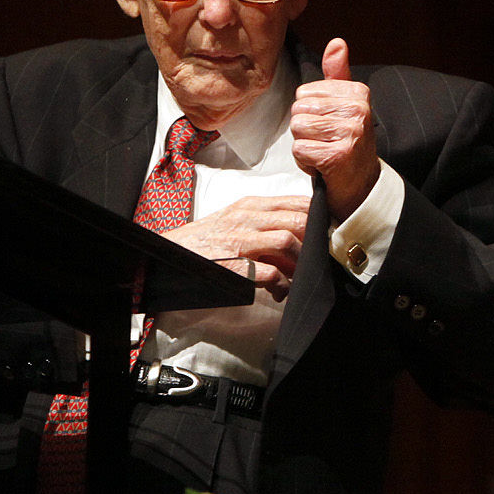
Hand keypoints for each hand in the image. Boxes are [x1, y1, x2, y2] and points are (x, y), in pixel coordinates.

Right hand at [161, 195, 309, 295]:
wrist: (166, 254)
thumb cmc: (203, 241)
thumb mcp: (234, 221)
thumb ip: (264, 223)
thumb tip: (298, 236)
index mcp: (249, 206)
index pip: (295, 202)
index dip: (318, 216)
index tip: (328, 230)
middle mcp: (245, 219)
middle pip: (296, 220)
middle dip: (314, 239)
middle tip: (319, 256)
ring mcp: (238, 241)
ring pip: (286, 242)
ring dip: (300, 262)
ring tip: (298, 276)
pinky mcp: (232, 266)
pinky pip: (269, 272)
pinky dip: (282, 284)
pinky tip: (281, 290)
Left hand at [292, 37, 380, 220]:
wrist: (360, 185)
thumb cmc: (346, 143)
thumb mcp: (344, 105)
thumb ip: (337, 75)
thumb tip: (337, 42)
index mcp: (358, 93)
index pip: (304, 93)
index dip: (310, 113)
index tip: (330, 126)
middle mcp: (358, 110)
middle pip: (298, 110)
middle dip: (305, 131)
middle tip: (326, 142)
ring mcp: (351, 133)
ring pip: (298, 130)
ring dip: (305, 146)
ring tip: (324, 152)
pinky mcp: (339, 155)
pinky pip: (300, 150)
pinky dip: (306, 163)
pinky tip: (323, 166)